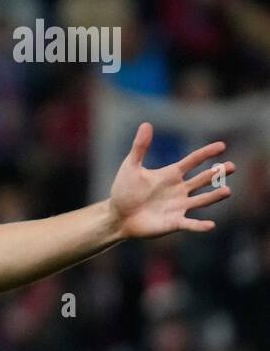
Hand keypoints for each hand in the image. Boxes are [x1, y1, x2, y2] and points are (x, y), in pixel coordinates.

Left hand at [108, 123, 234, 239]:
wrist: (118, 215)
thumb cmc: (124, 190)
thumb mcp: (131, 166)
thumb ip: (140, 147)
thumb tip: (146, 124)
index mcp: (171, 174)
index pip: (193, 161)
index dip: (206, 153)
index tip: (222, 145)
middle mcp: (179, 189)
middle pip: (203, 179)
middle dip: (217, 173)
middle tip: (231, 166)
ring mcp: (179, 206)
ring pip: (201, 200)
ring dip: (214, 197)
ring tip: (227, 191)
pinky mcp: (174, 222)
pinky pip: (190, 224)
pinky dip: (199, 225)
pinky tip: (210, 225)